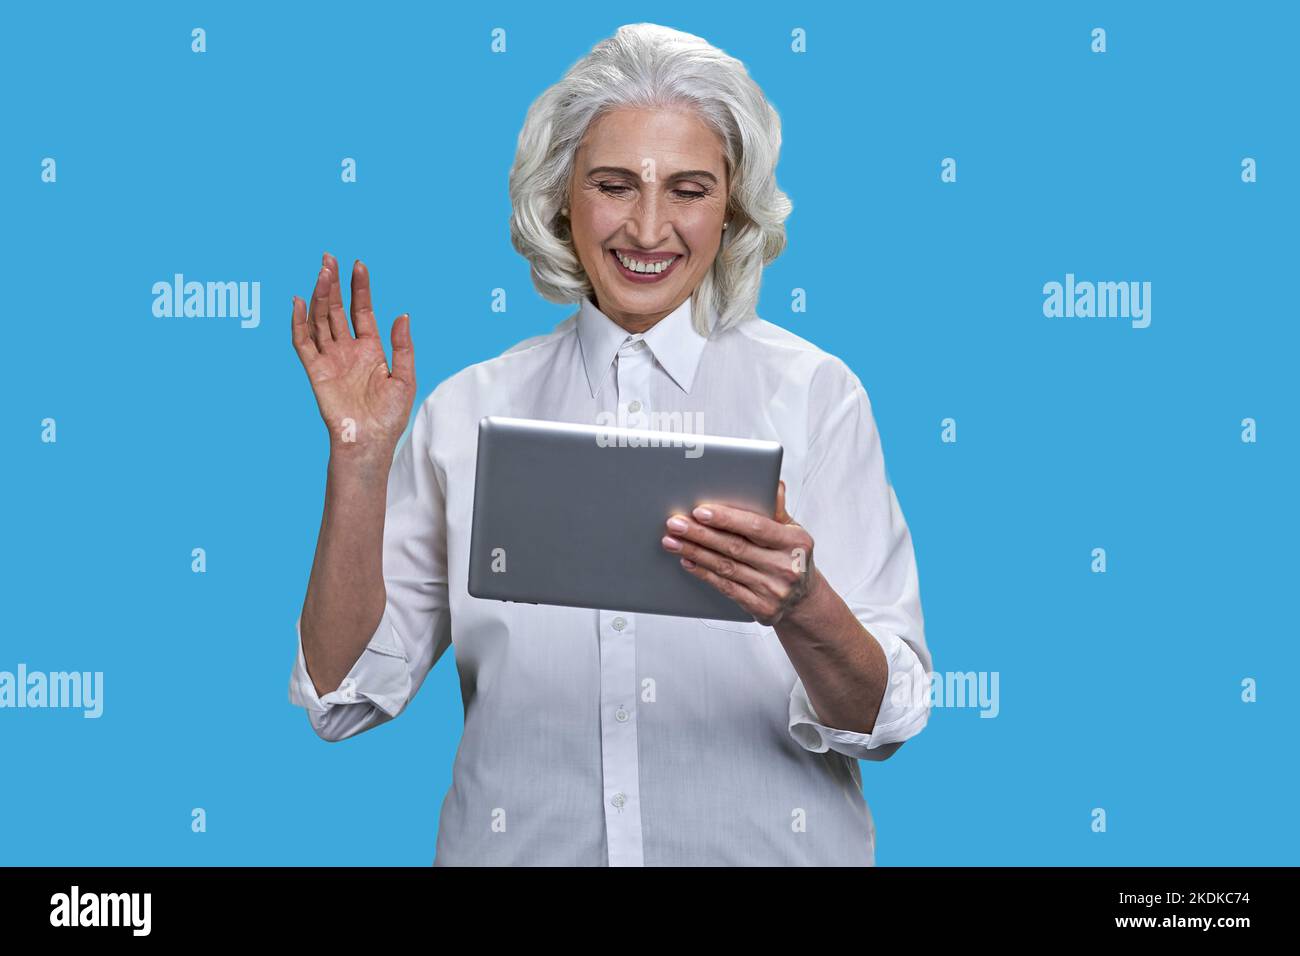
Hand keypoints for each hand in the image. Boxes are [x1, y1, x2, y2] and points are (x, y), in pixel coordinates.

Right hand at [291, 252, 415, 454]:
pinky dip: (299, 323)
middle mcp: (348, 350)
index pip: (363, 311)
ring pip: (321, 320)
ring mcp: (330, 359)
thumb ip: (403, 346)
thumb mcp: (405, 378)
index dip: (360, 288)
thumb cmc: (388, 417)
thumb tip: (402, 315)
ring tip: (322, 273)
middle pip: (338, 310)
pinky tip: (299, 303)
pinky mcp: (315, 371)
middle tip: (330, 259)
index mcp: (371, 350)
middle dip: (335, 284)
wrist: (369, 441)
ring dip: (320, 297)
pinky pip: (303, 343)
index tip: (358, 265)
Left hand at [661, 479, 820, 625]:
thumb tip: (772, 483)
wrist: (805, 600)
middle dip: (700, 534)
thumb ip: (778, 509)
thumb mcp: (793, 532)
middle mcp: (786, 567)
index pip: (756, 526)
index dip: (726, 518)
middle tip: (675, 523)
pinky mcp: (761, 608)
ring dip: (695, 552)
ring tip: (672, 540)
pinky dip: (704, 573)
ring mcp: (773, 590)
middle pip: (735, 547)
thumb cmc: (793, 557)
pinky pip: (726, 587)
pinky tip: (688, 561)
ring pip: (726, 567)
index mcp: (796, 542)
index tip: (700, 511)